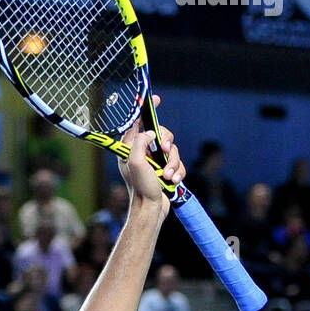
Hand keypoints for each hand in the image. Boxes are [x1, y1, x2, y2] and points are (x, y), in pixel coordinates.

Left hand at [119, 96, 183, 213]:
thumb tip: (151, 133)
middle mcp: (144, 153)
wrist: (151, 210)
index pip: (138, 123)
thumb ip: (140, 143)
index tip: (156, 100)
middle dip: (168, 143)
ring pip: (173, 150)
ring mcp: (156, 163)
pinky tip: (172, 181)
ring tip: (167, 176)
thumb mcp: (135, 163)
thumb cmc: (140, 188)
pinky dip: (178, 172)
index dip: (146, 110)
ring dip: (173, 163)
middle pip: (162, 135)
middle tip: (166, 151)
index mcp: (131, 149)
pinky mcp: (166, 171)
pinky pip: (178, 164)